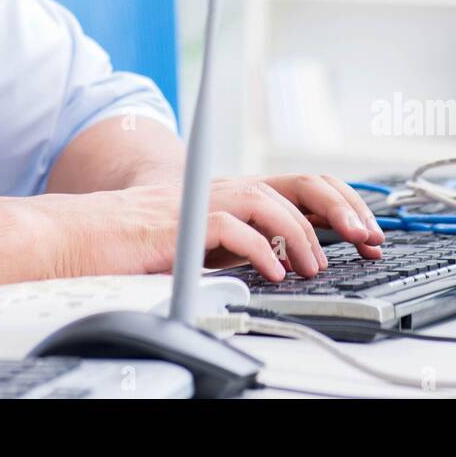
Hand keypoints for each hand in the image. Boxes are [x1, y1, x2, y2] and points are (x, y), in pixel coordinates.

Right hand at [46, 174, 384, 284]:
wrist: (84, 236)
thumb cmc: (139, 243)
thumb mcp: (207, 241)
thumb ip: (243, 243)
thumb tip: (288, 261)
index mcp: (236, 193)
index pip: (303, 186)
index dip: (343, 205)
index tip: (371, 233)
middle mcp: (225, 189)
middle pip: (297, 183)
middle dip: (340, 210)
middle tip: (366, 240)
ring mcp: (204, 201)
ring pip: (269, 201)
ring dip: (300, 234)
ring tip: (313, 266)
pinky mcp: (183, 222)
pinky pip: (231, 230)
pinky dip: (259, 251)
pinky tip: (273, 273)